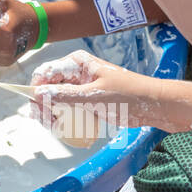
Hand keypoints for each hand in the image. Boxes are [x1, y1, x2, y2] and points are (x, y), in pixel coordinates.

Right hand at [29, 49, 153, 133]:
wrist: (155, 105)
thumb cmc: (129, 95)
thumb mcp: (95, 96)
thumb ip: (65, 95)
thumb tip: (37, 93)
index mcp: (76, 63)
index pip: (45, 73)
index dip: (36, 90)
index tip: (37, 110)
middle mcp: (75, 72)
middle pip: (47, 88)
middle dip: (44, 106)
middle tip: (49, 123)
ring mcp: (80, 87)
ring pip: (56, 100)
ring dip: (54, 115)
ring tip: (58, 128)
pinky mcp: (86, 100)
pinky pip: (67, 109)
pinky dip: (65, 119)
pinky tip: (67, 128)